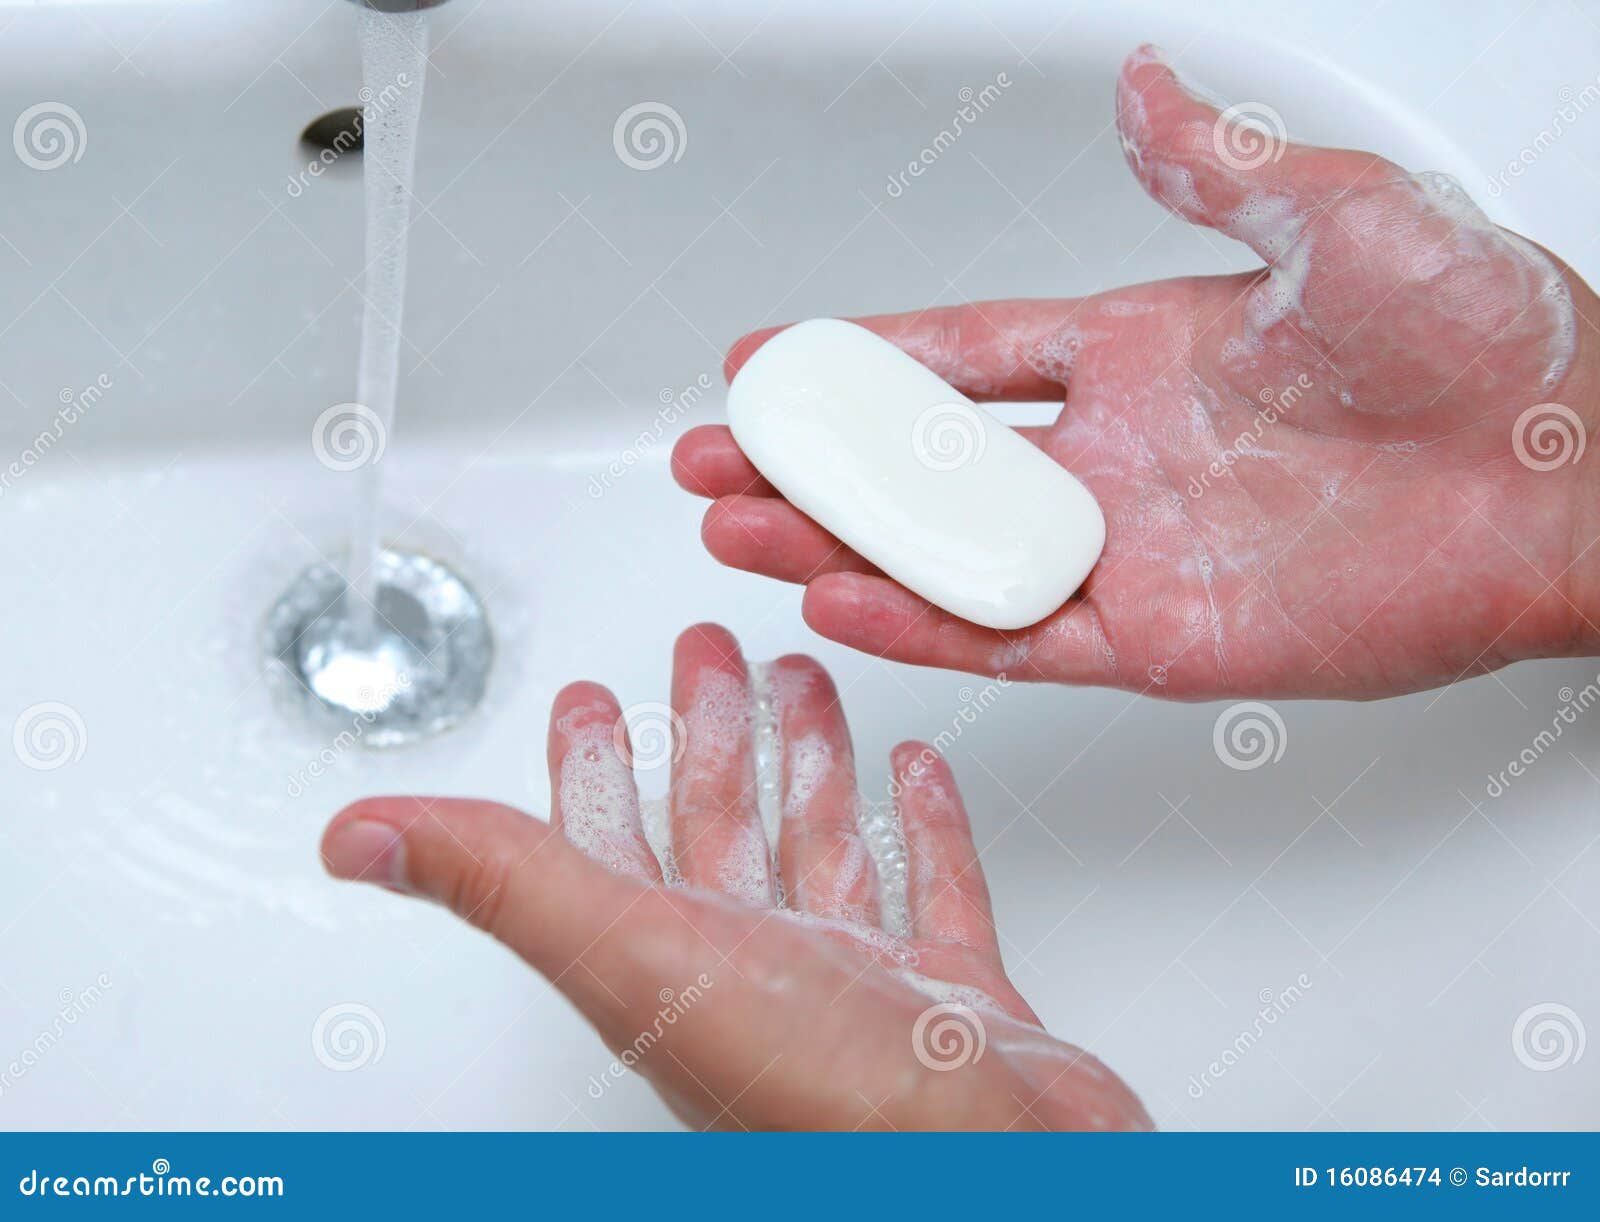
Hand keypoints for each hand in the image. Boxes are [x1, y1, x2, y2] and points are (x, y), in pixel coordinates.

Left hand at [320, 624, 1147, 1130]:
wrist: (1003, 1173)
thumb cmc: (830, 1099)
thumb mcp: (639, 958)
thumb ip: (506, 882)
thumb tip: (357, 834)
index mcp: (675, 963)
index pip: (612, 845)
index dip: (592, 768)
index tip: (588, 697)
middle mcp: (758, 973)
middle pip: (718, 828)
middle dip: (707, 731)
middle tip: (705, 654)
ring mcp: (858, 987)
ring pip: (819, 849)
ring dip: (805, 763)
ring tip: (803, 684)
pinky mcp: (952, 995)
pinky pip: (934, 889)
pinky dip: (925, 826)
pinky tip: (916, 770)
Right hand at [673, 46, 1599, 699]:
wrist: (1569, 473)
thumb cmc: (1480, 339)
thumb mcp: (1331, 213)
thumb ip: (1211, 165)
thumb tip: (1143, 84)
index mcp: (1138, 349)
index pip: (962, 356)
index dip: (861, 360)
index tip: (770, 360)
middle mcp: (1116, 456)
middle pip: (925, 467)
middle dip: (810, 466)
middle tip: (715, 465)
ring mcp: (1130, 552)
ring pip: (946, 558)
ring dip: (836, 547)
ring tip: (739, 536)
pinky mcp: (1160, 639)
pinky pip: (1015, 637)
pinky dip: (924, 622)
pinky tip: (840, 601)